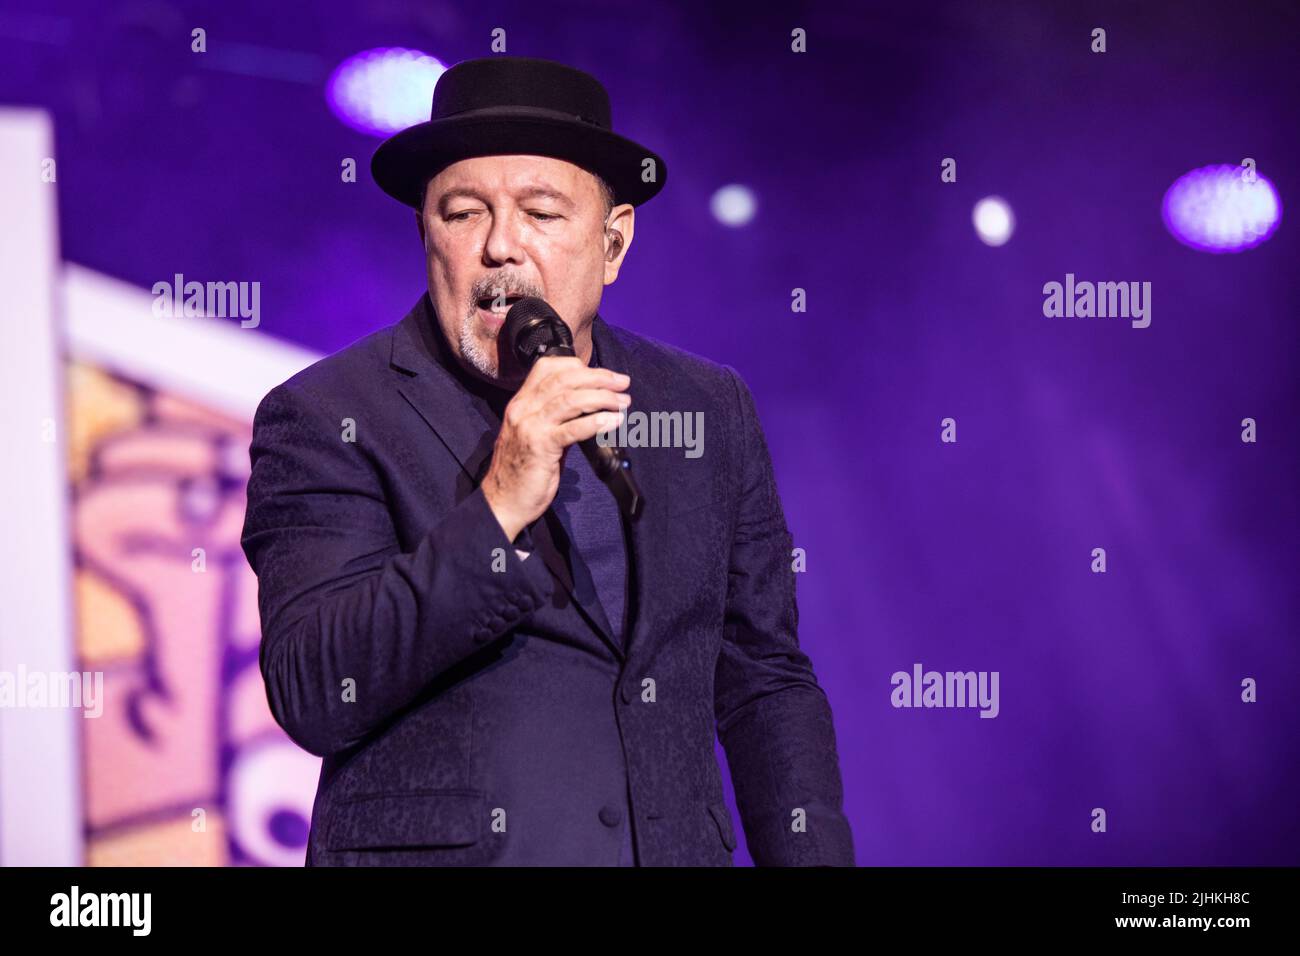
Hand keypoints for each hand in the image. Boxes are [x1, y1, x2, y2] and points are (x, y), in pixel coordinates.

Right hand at [481, 356, 630, 540]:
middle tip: (622, 383)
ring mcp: (530, 427)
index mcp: (521, 402)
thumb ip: (558, 418)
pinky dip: (597, 421)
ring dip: (603, 398)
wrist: (503, 501)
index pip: (548, 367)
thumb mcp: (536, 434)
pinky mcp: (540, 447)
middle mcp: (523, 409)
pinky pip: (573, 428)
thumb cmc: (522, 470)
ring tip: (623, 402)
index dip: (578, 365)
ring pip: (571, 399)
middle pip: (565, 379)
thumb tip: (591, 408)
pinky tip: (613, 421)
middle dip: (599, 377)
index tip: (602, 375)